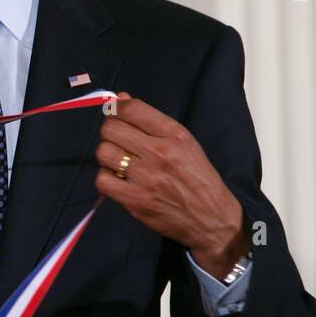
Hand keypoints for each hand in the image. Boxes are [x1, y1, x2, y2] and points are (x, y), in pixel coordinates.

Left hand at [94, 93, 248, 279]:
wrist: (212, 218)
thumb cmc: (198, 177)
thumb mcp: (185, 143)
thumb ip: (152, 122)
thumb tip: (121, 98)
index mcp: (175, 135)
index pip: (132, 110)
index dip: (117, 109)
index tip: (116, 115)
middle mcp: (160, 152)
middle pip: (111, 129)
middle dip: (110, 132)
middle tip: (118, 141)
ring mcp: (146, 177)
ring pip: (104, 153)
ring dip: (107, 156)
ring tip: (119, 162)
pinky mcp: (136, 200)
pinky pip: (103, 180)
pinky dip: (106, 179)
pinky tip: (118, 180)